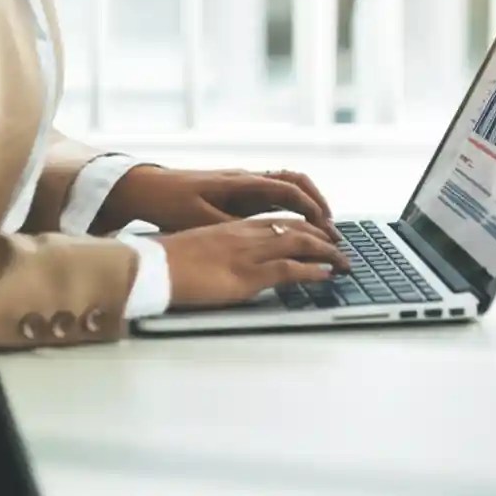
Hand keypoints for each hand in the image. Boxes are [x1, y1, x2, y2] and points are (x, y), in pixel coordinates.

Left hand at [95, 167, 338, 239]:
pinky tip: (294, 228)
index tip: (326, 229)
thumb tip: (263, 238)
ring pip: (287, 187)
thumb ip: (232, 228)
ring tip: (320, 230)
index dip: (312, 208)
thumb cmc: (170, 203)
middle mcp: (247, 178)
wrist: (146, 187)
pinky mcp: (237, 191)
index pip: (289, 190)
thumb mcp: (200, 220)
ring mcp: (243, 183)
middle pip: (296, 182)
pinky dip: (291, 207)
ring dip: (307, 205)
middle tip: (332, 231)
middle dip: (318, 204)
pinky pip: (274, 194)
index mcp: (241, 182)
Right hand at [157, 219, 349, 307]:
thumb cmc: (167, 262)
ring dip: (326, 251)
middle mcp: (245, 234)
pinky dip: (312, 270)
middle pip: (295, 227)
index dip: (303, 226)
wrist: (151, 267)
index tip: (319, 235)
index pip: (278, 220)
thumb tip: (231, 263)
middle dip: (322, 236)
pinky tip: (326, 273)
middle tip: (340, 247)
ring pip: (299, 242)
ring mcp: (247, 252)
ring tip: (343, 261)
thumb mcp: (200, 249)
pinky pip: (289, 268)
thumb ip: (222, 251)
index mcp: (233, 227)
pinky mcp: (246, 274)